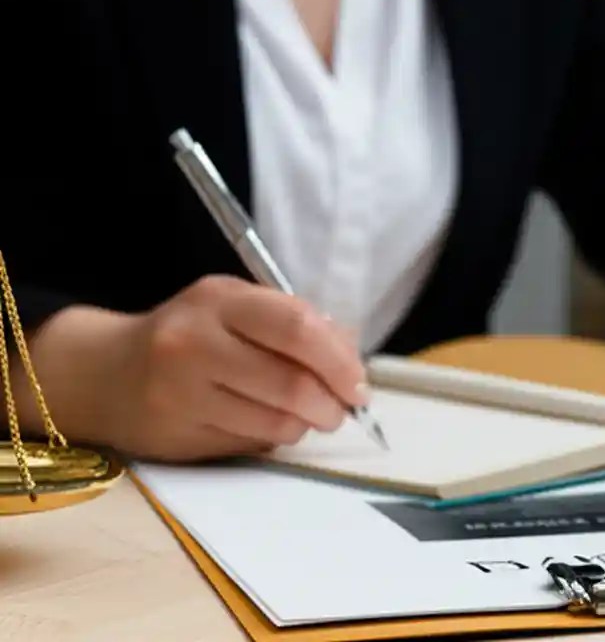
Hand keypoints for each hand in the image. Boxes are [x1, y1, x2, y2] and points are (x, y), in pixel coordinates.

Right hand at [25, 275, 366, 461]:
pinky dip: (273, 438)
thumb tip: (352, 357)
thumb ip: (295, 324)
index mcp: (220, 300)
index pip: (298, 328)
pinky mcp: (178, 436)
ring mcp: (182, 393)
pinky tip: (264, 423)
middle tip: (341, 409)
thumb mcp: (237, 308)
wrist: (105, 373)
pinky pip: (250, 444)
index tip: (359, 383)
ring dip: (306, 425)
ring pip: (276, 422)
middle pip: (291, 383)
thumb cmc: (192, 335)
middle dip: (331, 403)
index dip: (340, 361)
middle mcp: (194, 343)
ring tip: (306, 416)